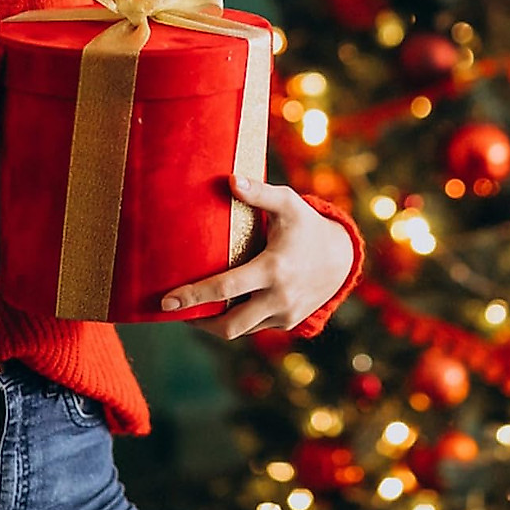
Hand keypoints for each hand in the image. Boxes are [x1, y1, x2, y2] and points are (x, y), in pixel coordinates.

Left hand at [160, 175, 354, 338]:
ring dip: (214, 323)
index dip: (193, 296)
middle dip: (198, 322)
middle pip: (229, 325)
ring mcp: (285, 314)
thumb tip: (231, 180)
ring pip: (240, 330)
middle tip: (173, 310)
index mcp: (274, 269)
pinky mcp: (289, 322)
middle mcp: (279, 297)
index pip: (225, 289)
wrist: (342, 256)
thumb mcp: (288, 204)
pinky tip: (220, 307)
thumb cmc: (308, 225)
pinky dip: (236, 320)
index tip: (167, 302)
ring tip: (191, 308)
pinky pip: (255, 327)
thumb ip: (259, 193)